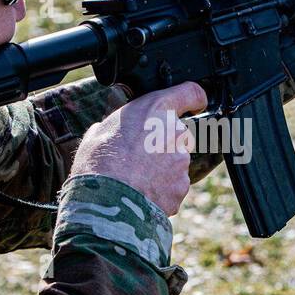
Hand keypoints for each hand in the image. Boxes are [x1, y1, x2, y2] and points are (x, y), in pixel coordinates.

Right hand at [70, 81, 206, 215]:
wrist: (105, 201)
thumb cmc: (98, 163)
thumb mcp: (99, 132)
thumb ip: (118, 125)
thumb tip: (111, 130)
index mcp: (156, 110)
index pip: (190, 93)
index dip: (194, 99)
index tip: (196, 104)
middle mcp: (175, 132)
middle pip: (178, 134)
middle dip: (164, 143)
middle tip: (138, 156)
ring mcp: (181, 162)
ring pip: (175, 163)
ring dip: (160, 169)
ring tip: (133, 179)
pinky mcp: (181, 187)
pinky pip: (172, 187)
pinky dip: (160, 190)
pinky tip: (139, 193)